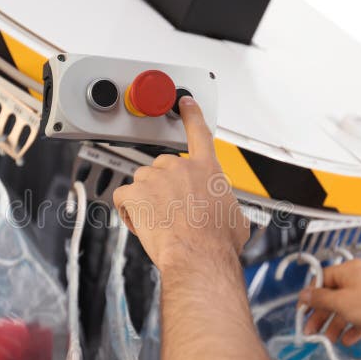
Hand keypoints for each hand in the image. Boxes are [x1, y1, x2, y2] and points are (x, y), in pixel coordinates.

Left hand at [112, 96, 249, 270]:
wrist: (199, 257)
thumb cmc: (218, 243)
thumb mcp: (236, 219)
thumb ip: (226, 206)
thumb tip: (228, 214)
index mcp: (207, 169)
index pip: (198, 131)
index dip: (191, 114)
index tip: (185, 102)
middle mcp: (180, 167)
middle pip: (163, 165)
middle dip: (163, 185)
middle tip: (170, 209)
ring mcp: (155, 178)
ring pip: (143, 181)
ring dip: (146, 199)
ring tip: (158, 222)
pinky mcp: (135, 193)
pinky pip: (124, 197)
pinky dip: (129, 211)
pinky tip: (142, 225)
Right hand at [297, 259, 360, 345]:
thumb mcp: (340, 303)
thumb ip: (319, 299)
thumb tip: (305, 294)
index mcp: (349, 270)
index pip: (322, 279)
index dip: (311, 295)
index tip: (304, 308)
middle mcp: (360, 278)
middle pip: (333, 295)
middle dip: (322, 315)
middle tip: (312, 329)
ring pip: (346, 307)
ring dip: (335, 324)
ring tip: (329, 338)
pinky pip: (360, 314)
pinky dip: (352, 326)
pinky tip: (347, 339)